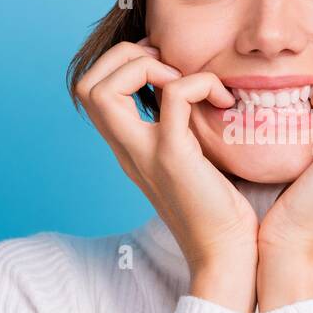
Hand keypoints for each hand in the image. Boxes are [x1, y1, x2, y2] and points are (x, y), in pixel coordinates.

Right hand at [75, 36, 257, 312]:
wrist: (226, 255)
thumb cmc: (220, 210)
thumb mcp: (191, 158)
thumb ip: (182, 127)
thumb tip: (195, 93)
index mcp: (129, 147)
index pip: (91, 92)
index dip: (120, 64)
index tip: (164, 67)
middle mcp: (128, 150)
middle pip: (85, 86)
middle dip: (124, 57)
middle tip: (169, 67)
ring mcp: (145, 153)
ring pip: (104, 90)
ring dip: (147, 66)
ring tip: (187, 80)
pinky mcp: (173, 157)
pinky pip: (172, 97)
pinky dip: (198, 83)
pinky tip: (223, 100)